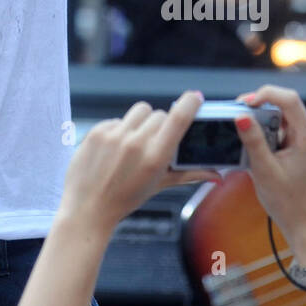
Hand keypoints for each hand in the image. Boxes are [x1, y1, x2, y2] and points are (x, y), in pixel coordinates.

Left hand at [57, 91, 219, 236]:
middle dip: (162, 126)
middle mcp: (135, 143)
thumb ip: (189, 175)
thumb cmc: (126, 199)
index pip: (178, 119)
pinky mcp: (97, 131)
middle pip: (160, 115)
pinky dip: (120, 130)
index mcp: (155, 158)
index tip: (196, 96)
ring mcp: (114, 135)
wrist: (88, 208)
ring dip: (142, 122)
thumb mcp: (158, 186)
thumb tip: (217, 176)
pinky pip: (118, 119)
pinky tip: (114, 149)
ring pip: (140, 111)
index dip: (190, 103)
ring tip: (135, 142)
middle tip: (155, 142)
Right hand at [234, 85, 305, 248]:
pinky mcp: (294, 143)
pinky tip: (252, 148)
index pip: (289, 99)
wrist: (300, 221)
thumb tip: (240, 116)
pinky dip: (261, 133)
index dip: (265, 94)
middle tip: (237, 118)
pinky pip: (275, 128)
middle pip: (281, 104)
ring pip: (276, 115)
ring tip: (244, 139)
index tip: (244, 103)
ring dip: (257, 123)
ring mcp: (301, 137)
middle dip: (257, 107)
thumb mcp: (264, 170)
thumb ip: (252, 141)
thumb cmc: (287, 201)